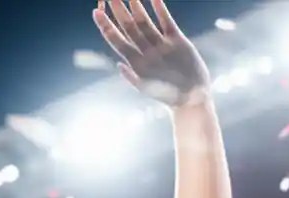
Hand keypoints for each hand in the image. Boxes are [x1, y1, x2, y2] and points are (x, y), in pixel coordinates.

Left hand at [93, 0, 210, 106]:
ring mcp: (160, 44)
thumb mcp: (151, 90)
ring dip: (137, 7)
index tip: (96, 12)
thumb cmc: (170, 98)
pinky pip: (166, 22)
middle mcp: (145, 50)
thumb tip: (120, 66)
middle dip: (119, 11)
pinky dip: (160, 10)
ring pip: (145, 21)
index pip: (117, 40)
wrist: (193, 97)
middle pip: (129, 27)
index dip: (106, 26)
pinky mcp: (176, 40)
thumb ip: (135, 78)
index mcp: (136, 62)